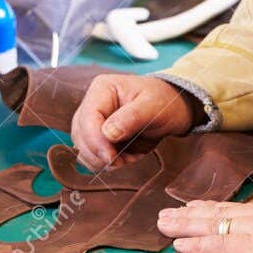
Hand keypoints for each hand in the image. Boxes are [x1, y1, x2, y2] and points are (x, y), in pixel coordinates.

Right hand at [70, 74, 198, 171]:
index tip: (112, 158)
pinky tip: (128, 157)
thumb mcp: (152, 106)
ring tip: (131, 156)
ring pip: (84, 149)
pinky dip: (110, 163)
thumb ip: (131, 118)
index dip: (95, 141)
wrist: (172, 109)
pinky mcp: (98, 138)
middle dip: (101, 154)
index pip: (87, 118)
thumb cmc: (163, 101)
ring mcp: (93, 123)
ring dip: (106, 160)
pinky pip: (94, 157)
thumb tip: (108, 134)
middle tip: (125, 160)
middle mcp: (92, 105)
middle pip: (81, 136)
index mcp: (102, 89)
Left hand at [157, 200, 252, 252]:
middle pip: (220, 212)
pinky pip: (219, 245)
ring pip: (213, 224)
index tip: (195, 206)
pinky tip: (179, 245)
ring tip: (163, 224)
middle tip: (168, 213)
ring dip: (185, 225)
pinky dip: (197, 245)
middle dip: (191, 213)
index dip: (214, 208)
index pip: (240, 210)